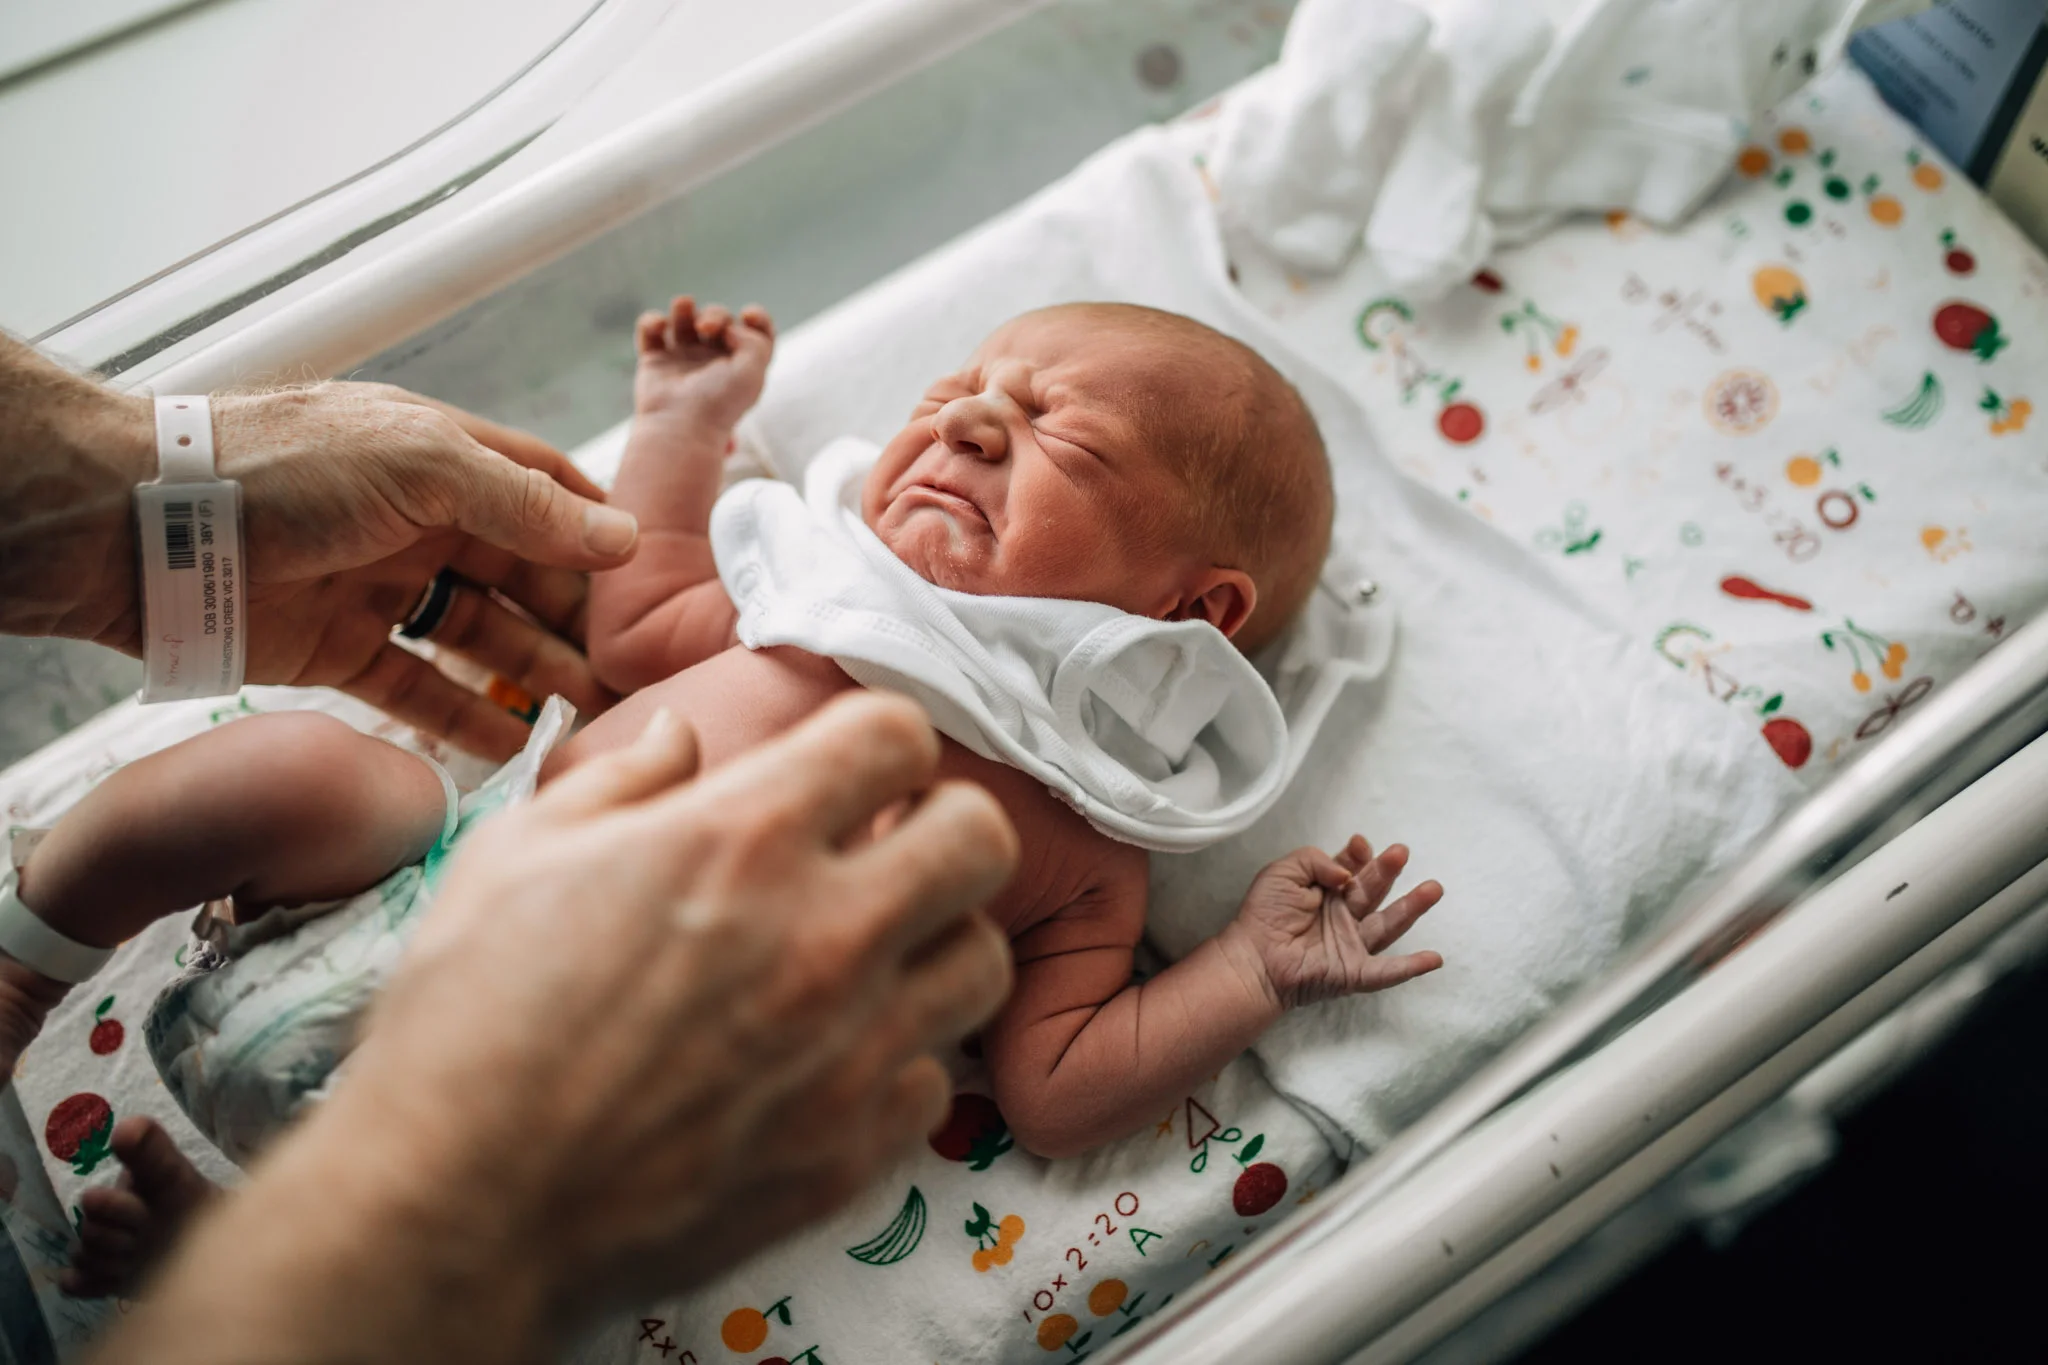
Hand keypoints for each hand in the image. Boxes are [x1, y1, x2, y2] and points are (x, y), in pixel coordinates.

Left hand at [4, 339, 631, 753]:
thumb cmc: (286, 469)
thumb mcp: (422, 466)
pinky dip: (466, 717)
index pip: (543, 490)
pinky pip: (420, 689)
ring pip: (479, 633)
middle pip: (521, 571)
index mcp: (442, 458)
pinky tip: (514, 744)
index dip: (596, 530)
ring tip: (586, 713)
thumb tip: (622, 538)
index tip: (647, 580)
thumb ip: (524, 507)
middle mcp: (419, 520)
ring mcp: (382, 586)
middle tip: (629, 669)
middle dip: (575, 617)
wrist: (146, 527)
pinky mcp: (342, 650)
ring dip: (533, 670)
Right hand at [118, 692, 1016, 1362]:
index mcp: (741, 839)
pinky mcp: (852, 1150)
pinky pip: (936, 1078)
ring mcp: (851, 1049)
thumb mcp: (518, 855)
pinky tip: (833, 1056)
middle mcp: (823, 935)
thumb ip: (623, 782)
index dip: (879, 740)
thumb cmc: (466, 1023)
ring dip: (935, 942)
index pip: (896, 735)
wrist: (458, 1209)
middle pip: (983, 839)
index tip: (851, 769)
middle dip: (942, 826)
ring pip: (984, 960)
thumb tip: (682, 736)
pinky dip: (899, 1058)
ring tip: (871, 954)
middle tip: (887, 849)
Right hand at [634, 296, 774, 427]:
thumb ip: (756, 337)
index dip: (757, 317)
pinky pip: (650, 328)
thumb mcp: (754, 369)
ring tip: (683, 308)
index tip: (747, 316)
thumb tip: (730, 327)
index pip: (755, 332)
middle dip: (715, 315)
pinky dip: (652, 320)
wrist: (680, 426)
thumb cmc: (720, 401)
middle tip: (707, 329)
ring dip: (684, 307)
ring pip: (684, 317)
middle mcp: (714, 360)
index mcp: (742, 365)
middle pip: (718, 318)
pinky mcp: (655, 361)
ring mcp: (683, 359)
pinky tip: (660, 328)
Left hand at [1223, 835, 1442, 1008]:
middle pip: (1373, 892)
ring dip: (1412, 908)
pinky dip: (1410, 967)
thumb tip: (1345, 873)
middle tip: (1401, 852)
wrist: (1253, 956)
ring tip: (1434, 889)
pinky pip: (1386, 972)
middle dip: (1388, 871)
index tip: (1360, 845)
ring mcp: (1352, 945)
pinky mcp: (1353, 972)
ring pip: (1388, 925)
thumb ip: (1315, 861)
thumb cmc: (1264, 913)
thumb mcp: (1284, 872)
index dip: (1357, 856)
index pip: (1352, 870)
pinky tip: (1434, 959)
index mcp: (1328, 892)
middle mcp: (1344, 916)